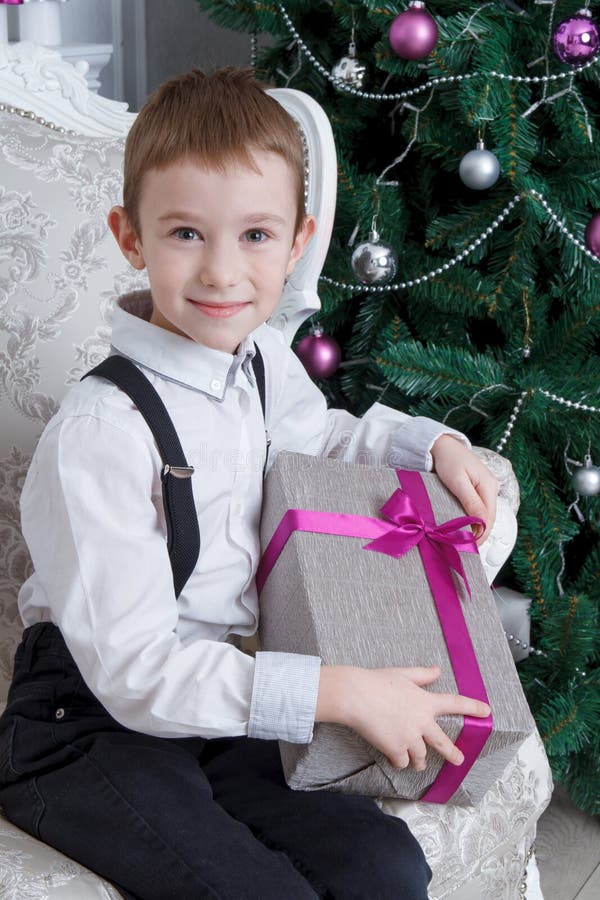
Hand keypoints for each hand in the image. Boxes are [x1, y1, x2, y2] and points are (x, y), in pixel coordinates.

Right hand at [316, 665, 490, 770]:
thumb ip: (422, 675)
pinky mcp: (395, 749)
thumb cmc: (376, 681)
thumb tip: (437, 671)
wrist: (356, 696)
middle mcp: (422, 722)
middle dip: (452, 753)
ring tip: (416, 763)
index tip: (487, 712)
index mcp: (425, 701)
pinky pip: (401, 761)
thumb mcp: (402, 674)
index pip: (455, 703)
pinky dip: (399, 761)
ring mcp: (410, 737)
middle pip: (442, 743)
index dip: (473, 707)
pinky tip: (394, 758)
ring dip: (418, 760)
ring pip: (420, 756)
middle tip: (459, 760)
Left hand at [430, 435, 498, 543]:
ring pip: (484, 514)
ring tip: (463, 539)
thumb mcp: (458, 482)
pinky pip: (479, 507)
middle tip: (465, 547)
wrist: (442, 445)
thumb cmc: (448, 460)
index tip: (469, 547)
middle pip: (489, 517)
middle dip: (479, 533)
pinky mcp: (479, 488)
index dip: (481, 534)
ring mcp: (486, 488)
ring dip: (476, 527)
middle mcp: (492, 488)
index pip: (489, 517)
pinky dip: (473, 518)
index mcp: (489, 486)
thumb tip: (482, 523)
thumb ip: (471, 502)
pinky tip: (465, 525)